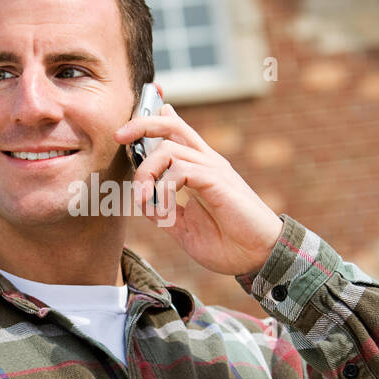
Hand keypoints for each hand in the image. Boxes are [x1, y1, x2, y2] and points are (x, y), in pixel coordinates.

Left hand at [114, 103, 283, 275]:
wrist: (259, 257)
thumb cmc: (228, 243)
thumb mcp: (184, 229)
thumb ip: (164, 212)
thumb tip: (143, 201)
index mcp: (200, 169)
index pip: (175, 132)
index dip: (152, 121)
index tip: (128, 128)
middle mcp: (206, 162)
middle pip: (171, 126)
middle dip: (141, 124)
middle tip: (119, 138)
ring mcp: (213, 169)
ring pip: (169, 149)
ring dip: (147, 173)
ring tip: (145, 200)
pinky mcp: (217, 181)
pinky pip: (181, 170)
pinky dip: (164, 189)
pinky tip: (164, 212)